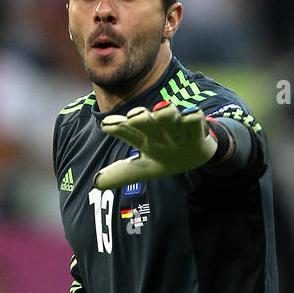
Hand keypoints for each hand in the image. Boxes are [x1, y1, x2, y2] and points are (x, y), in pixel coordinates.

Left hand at [94, 101, 217, 190]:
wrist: (196, 152)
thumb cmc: (165, 156)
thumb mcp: (144, 168)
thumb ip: (122, 173)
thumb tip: (96, 183)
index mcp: (143, 139)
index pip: (127, 132)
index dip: (117, 128)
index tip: (107, 125)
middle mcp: (158, 130)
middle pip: (147, 123)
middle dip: (140, 118)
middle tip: (134, 116)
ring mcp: (177, 129)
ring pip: (170, 118)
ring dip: (166, 113)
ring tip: (162, 109)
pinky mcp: (197, 131)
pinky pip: (195, 122)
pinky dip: (194, 118)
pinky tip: (190, 116)